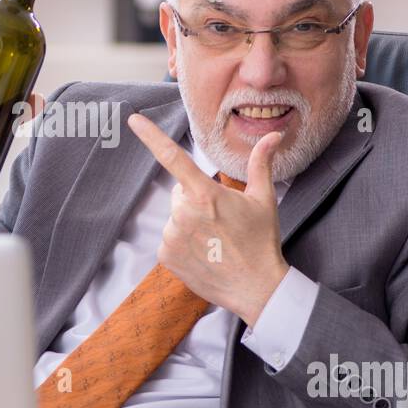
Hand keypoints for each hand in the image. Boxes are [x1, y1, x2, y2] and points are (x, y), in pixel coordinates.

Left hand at [127, 113, 288, 325]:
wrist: (256, 287)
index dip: (150, 136)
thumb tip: (273, 135)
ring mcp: (172, 236)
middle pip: (181, 194)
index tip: (133, 119)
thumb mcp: (263, 199)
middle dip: (196, 201)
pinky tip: (204, 254)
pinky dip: (182, 245)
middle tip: (221, 221)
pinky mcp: (165, 256)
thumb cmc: (261, 242)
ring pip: (175, 218)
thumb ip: (261, 163)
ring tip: (215, 241)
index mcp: (205, 194)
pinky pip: (169, 240)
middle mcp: (183, 213)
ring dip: (190, 224)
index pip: (173, 157)